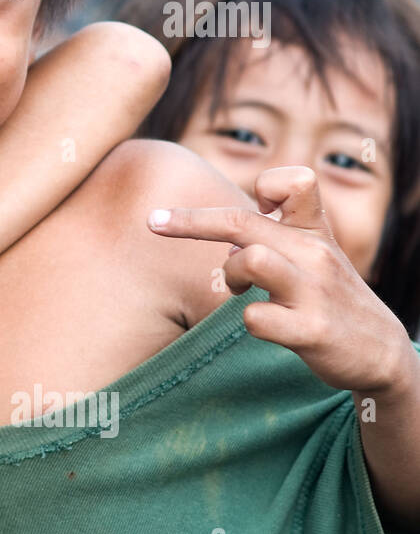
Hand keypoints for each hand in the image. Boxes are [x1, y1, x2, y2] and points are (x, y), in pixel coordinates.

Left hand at [148, 166, 413, 393]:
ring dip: (230, 273)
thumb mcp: (312, 252)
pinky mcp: (312, 329)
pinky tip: (264, 324)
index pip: (295, 181)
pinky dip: (249, 320)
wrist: (381, 351)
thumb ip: (273, 233)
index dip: (267, 183)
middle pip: (240, 220)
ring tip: (237, 288)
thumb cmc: (329, 295)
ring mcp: (313, 291)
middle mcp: (314, 253)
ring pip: (250, 260)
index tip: (255, 201)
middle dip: (188, 221)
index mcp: (313, 230)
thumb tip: (226, 236)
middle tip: (152, 223)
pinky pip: (255, 317)